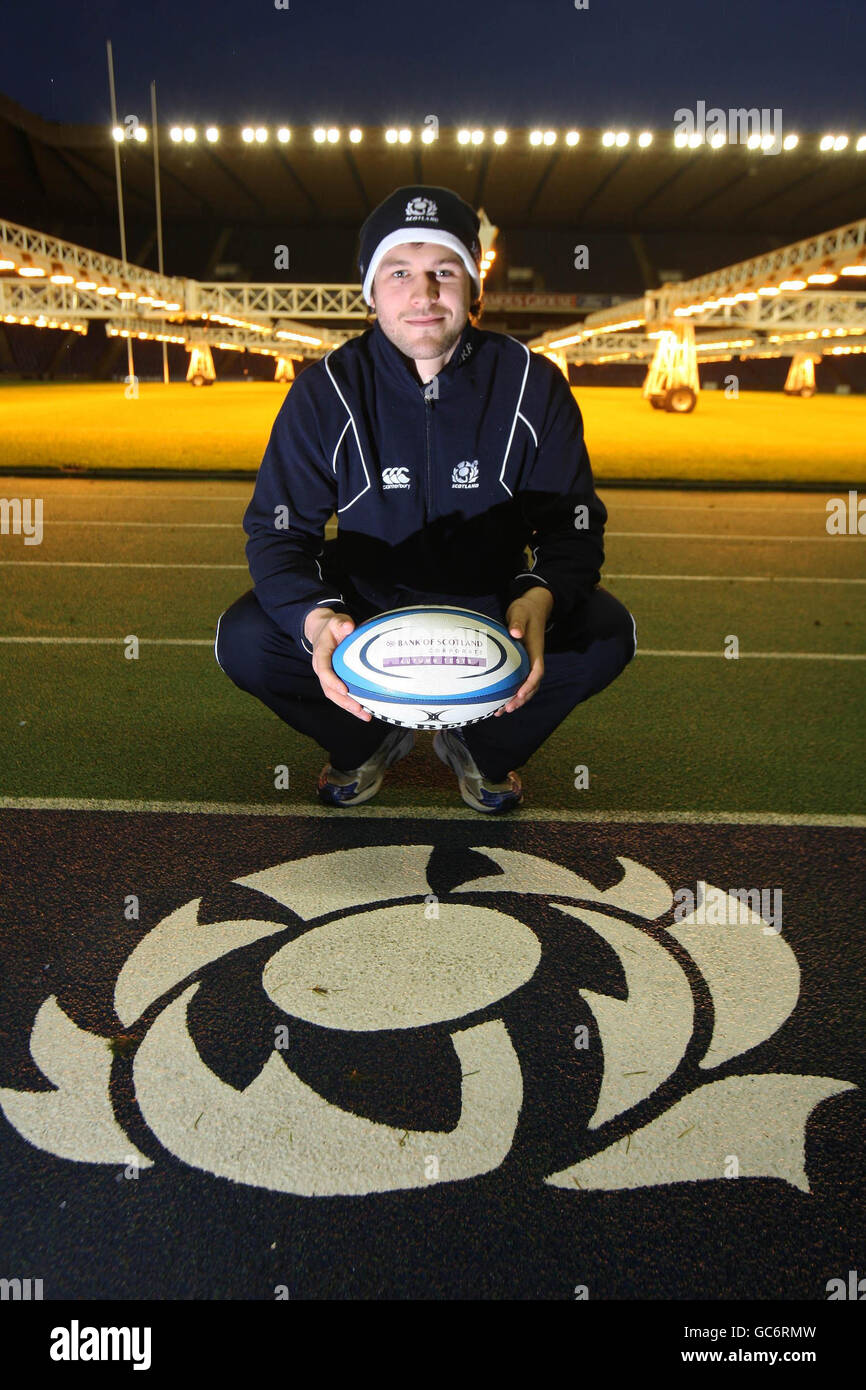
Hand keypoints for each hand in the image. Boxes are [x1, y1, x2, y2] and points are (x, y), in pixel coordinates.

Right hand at [304, 607, 371, 721]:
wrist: (323, 631)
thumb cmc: (333, 627)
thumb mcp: (337, 621)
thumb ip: (341, 623)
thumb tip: (348, 626)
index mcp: (321, 656)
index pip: (324, 671)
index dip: (332, 681)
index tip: (345, 689)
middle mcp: (322, 669)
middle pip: (329, 689)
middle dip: (344, 701)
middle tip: (359, 708)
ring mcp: (328, 677)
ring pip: (335, 696)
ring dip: (349, 707)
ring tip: (365, 716)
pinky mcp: (335, 681)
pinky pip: (341, 696)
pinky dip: (352, 705)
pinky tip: (366, 711)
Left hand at [496, 586, 553, 714]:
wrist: (532, 607)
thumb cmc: (525, 609)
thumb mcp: (520, 612)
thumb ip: (518, 622)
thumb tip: (515, 633)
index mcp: (536, 650)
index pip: (537, 671)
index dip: (530, 684)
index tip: (520, 694)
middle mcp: (534, 658)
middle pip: (532, 685)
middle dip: (521, 699)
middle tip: (507, 709)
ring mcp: (528, 662)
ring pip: (525, 686)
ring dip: (515, 700)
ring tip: (500, 712)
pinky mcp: (521, 662)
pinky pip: (517, 680)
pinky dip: (509, 692)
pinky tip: (497, 701)